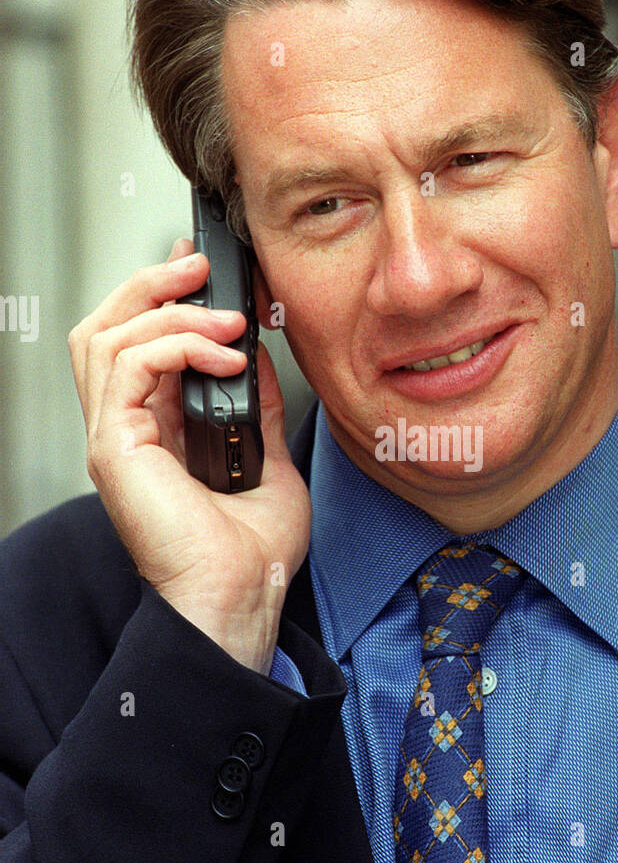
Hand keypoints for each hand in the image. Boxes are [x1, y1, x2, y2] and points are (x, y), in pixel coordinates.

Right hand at [68, 238, 311, 672]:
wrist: (244, 597)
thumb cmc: (253, 553)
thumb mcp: (268, 461)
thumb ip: (258, 409)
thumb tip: (261, 359)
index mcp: (152, 433)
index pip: (133, 344)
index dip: (161, 298)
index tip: (205, 271)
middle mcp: (124, 431)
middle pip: (103, 327)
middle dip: (150, 284)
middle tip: (200, 265)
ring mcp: (114, 438)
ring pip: (106, 335)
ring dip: (171, 311)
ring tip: (226, 317)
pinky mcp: (116, 446)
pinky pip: (127, 363)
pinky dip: (176, 344)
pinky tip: (225, 356)